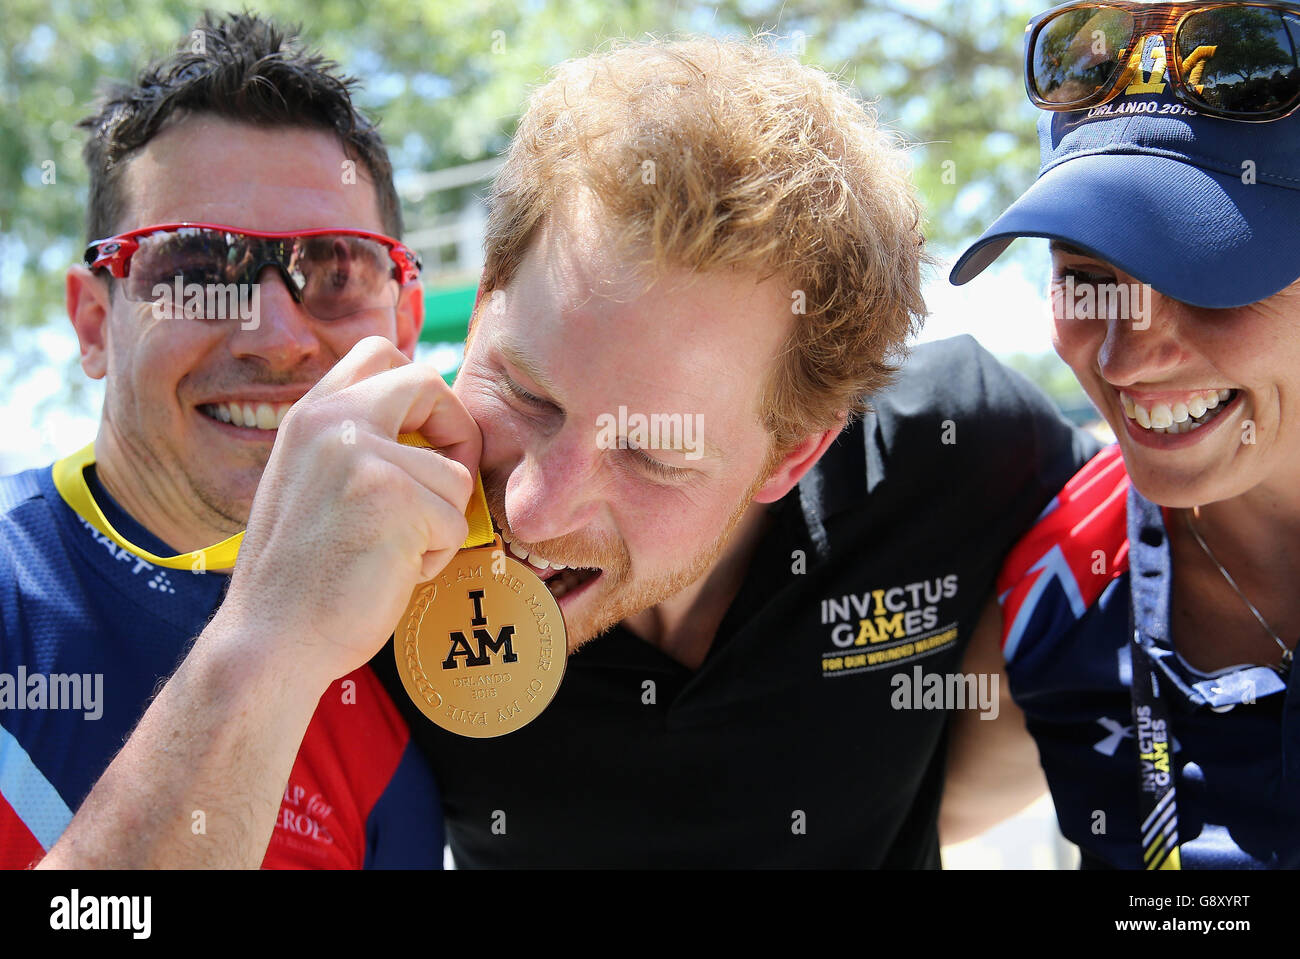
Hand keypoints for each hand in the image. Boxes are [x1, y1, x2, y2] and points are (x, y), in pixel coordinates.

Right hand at [214, 336, 480, 686]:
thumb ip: (356, 445)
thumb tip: (430, 430)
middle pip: (427, 382)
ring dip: (441, 522)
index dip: (420, 390)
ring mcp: (363, 457)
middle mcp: (332, 422)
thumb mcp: (312, 483)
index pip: (378, 353)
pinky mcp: (397, 501)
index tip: (426, 437)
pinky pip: (456, 522)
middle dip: (456, 430)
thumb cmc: (299, 577)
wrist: (269, 641)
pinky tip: (392, 574)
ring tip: (393, 553)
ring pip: (454, 474)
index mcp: (308, 415)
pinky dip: (437, 557)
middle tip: (445, 481)